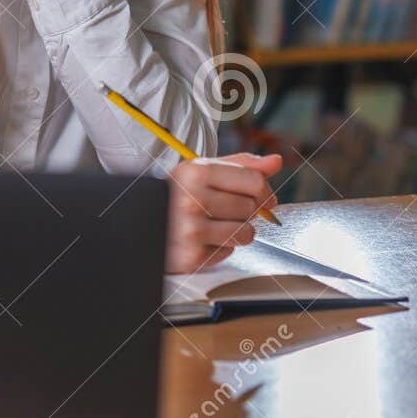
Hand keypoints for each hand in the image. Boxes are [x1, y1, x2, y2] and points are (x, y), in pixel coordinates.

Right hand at [165, 152, 281, 273]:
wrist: (141, 221)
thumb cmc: (176, 194)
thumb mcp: (201, 171)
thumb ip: (240, 165)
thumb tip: (275, 161)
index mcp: (196, 173)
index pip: (254, 181)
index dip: (265, 191)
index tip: (263, 197)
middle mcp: (191, 199)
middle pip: (252, 207)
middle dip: (247, 211)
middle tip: (225, 209)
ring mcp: (191, 230)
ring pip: (246, 232)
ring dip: (237, 231)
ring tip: (215, 224)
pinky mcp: (192, 256)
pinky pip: (229, 251)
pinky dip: (221, 247)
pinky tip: (203, 238)